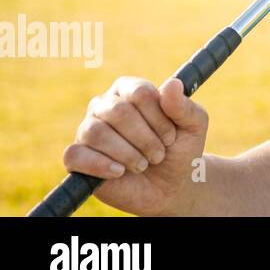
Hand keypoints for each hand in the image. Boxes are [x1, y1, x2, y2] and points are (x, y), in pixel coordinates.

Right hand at [62, 75, 208, 215]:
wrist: (169, 186)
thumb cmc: (180, 149)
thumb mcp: (193, 126)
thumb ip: (184, 106)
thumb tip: (172, 84)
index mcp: (131, 90)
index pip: (139, 92)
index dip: (158, 117)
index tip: (171, 136)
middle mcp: (105, 105)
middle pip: (117, 111)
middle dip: (144, 138)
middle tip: (158, 154)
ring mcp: (87, 130)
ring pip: (96, 132)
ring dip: (127, 153)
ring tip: (143, 164)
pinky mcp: (77, 157)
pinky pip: (75, 154)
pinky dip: (100, 165)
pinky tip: (119, 172)